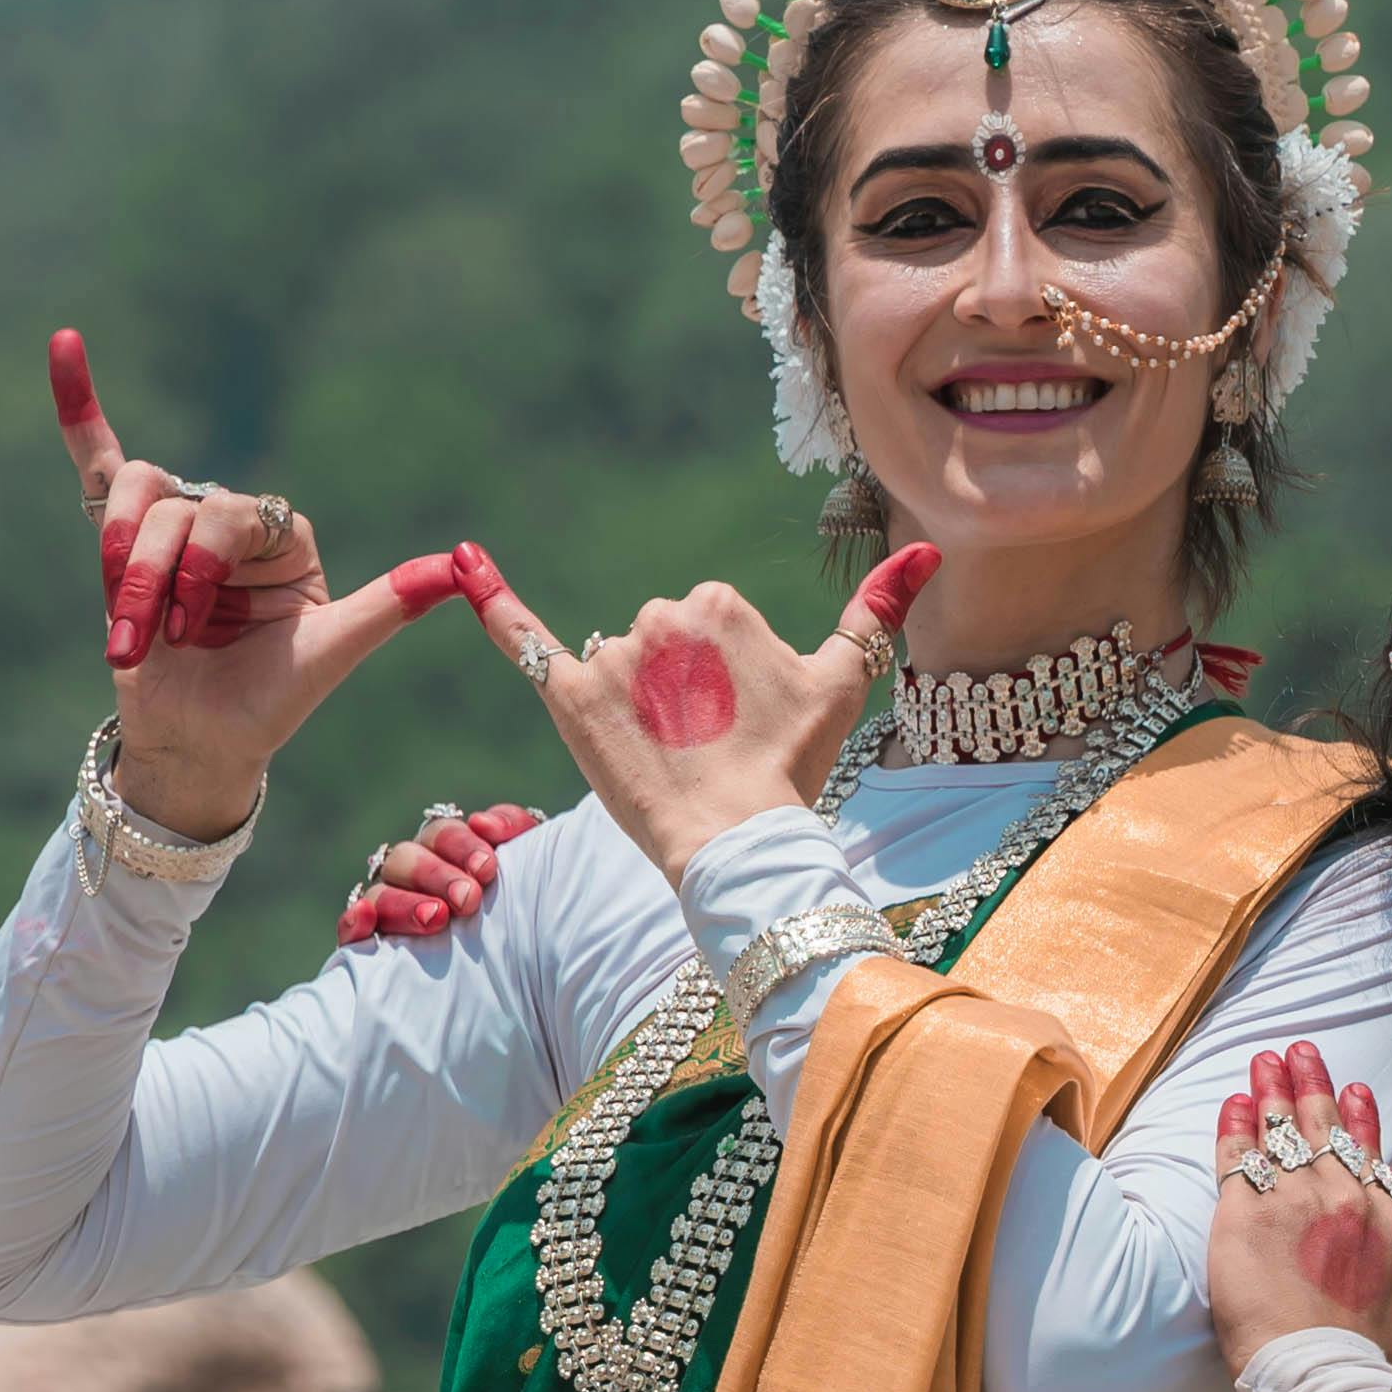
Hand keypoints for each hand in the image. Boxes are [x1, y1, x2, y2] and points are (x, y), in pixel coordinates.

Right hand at [50, 326, 466, 843]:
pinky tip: (64, 344)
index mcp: (285, 536)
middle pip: (177, 509)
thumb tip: (460, 568)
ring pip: (134, 500)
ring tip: (127, 633)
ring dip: (121, 566)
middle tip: (159, 640)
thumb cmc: (267, 705)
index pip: (232, 514)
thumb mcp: (329, 655)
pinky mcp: (125, 537)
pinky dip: (78, 407)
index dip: (199, 568)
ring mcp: (177, 527)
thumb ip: (387, 607)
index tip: (189, 629)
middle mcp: (233, 520)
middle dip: (154, 580)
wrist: (200, 744)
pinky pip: (100, 460)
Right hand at [339, 804, 547, 945]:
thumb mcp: (533, 879)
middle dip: (438, 875)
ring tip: (436, 919)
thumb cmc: (531, 927)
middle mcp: (413, 877)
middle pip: (408, 858)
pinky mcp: (368, 948)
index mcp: (449, 856)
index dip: (461, 845)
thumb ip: (519, 837)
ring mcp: (388, 911)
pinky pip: (349, 931)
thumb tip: (486, 824)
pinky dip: (354, 922)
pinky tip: (366, 920)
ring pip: (381, 893)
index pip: (443, 834)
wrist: (528, 995)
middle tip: (468, 898)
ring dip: (404, 902)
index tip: (488, 867)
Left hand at [445, 541, 938, 883]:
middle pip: (660, 643)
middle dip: (677, 691)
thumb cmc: (791, 768)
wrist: (738, 841)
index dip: (723, 682)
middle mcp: (661, 613)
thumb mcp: (841, 685)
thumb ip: (876, 612)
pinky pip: (525, 640)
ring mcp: (613, 655)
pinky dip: (491, 601)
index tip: (738, 725)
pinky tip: (462, 562)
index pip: (707, 627)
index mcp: (717, 600)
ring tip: (666, 759)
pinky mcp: (570, 695)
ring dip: (636, 705)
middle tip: (704, 750)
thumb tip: (929, 550)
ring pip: (619, 665)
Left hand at [1207, 1045, 1391, 1384]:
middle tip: (1297, 1052)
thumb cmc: (1368, 1369)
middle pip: (1322, 1129)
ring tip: (1263, 1061)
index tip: (1352, 1089)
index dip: (1358, 1118)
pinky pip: (1236, 1159)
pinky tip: (1232, 1105)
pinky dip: (1234, 1128)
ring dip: (1272, 1091)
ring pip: (1280, 1133)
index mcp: (1388, 1226)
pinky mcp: (1243, 1219)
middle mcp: (1345, 1202)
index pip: (1370, 1155)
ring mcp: (1294, 1204)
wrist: (1323, 1383)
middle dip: (1309, 1085)